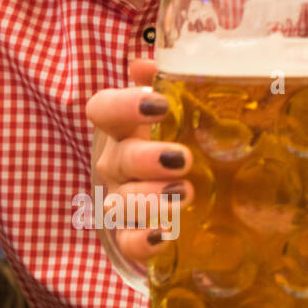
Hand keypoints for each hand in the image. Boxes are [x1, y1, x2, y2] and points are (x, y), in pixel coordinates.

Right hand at [86, 58, 193, 268]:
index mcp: (127, 127)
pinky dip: (141, 241)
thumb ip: (173, 83)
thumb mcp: (190, 108)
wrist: (204, 194)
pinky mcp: (133, 235)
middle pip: (117, 159)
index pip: (103, 110)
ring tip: (186, 195)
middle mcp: (118, 163)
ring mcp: (122, 201)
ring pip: (119, 202)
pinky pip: (127, 242)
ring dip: (148, 199)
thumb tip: (145, 66)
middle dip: (145, 159)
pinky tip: (164, 236)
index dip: (122, 107)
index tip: (159, 105)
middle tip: (182, 159)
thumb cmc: (190, 139)